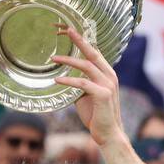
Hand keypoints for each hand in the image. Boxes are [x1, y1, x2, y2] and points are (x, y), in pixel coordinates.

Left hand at [51, 24, 126, 147]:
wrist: (108, 134)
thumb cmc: (96, 115)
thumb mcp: (85, 96)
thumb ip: (78, 85)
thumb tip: (63, 77)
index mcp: (107, 74)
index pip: (95, 53)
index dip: (83, 42)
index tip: (71, 32)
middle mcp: (110, 76)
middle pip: (93, 53)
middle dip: (79, 40)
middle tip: (67, 30)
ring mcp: (108, 84)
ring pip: (87, 66)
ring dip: (68, 60)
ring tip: (53, 58)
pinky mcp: (103, 94)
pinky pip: (83, 83)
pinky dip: (69, 80)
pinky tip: (57, 79)